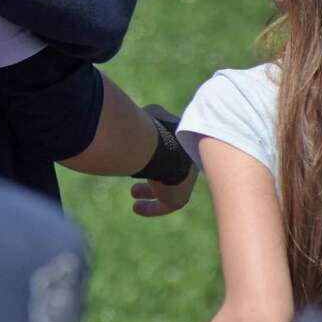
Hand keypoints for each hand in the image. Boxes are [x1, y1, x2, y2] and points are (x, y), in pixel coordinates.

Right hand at [131, 102, 195, 216]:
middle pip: (172, 169)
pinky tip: (136, 208)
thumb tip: (142, 115)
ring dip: (150, 190)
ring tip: (133, 191)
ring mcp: (185, 181)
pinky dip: (150, 207)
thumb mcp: (153, 113)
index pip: (174, 147)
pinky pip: (164, 205)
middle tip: (139, 173)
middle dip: (155, 172)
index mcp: (186, 142)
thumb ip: (150, 116)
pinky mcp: (179, 198)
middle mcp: (188, 162)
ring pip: (168, 188)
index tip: (144, 152)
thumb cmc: (156, 128)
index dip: (159, 149)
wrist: (167, 148)